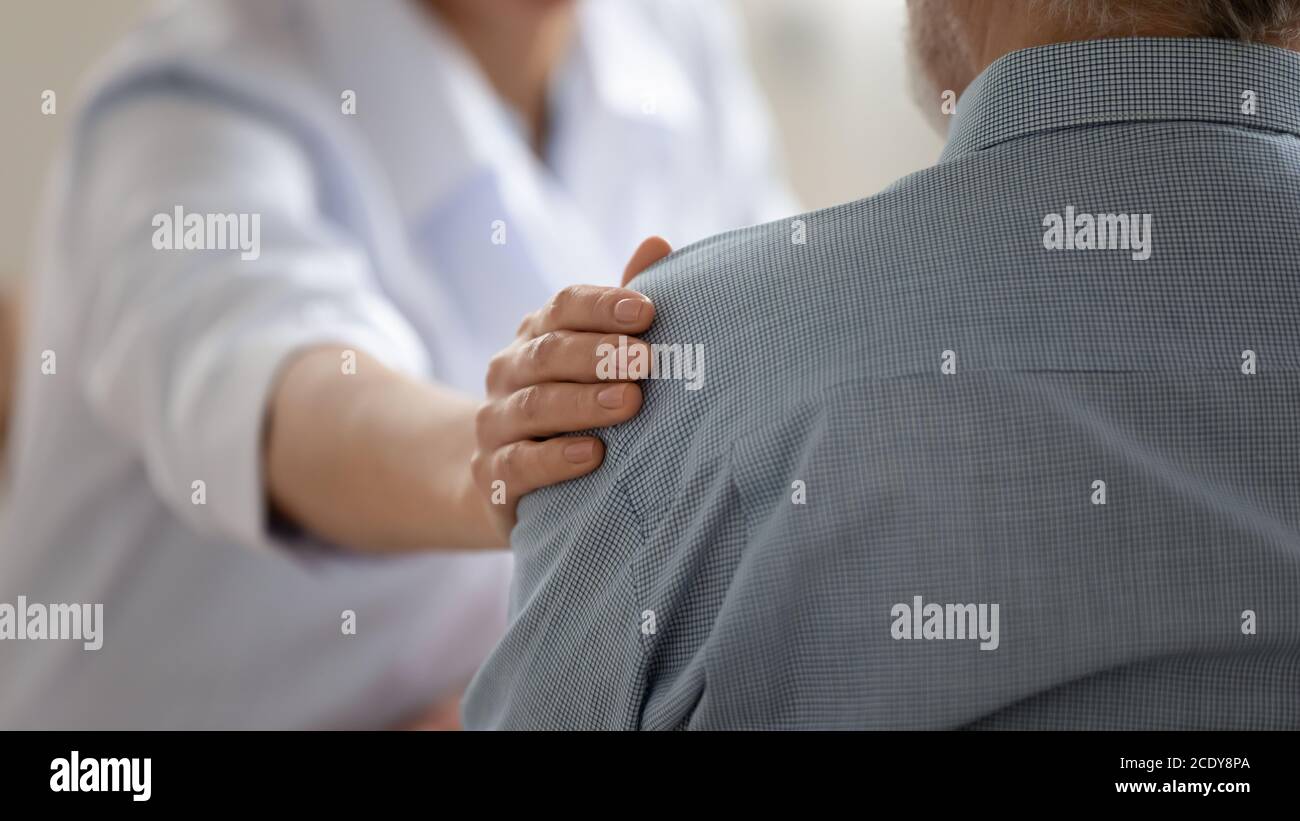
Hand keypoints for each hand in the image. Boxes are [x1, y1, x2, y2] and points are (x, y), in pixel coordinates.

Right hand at [470, 236, 671, 541]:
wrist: (516, 479)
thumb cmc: (576, 403)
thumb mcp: (598, 355)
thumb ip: (623, 307)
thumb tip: (657, 243)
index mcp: (538, 335)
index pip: (565, 306)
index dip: (603, 305)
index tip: (646, 311)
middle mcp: (510, 371)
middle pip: (550, 353)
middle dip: (599, 354)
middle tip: (645, 360)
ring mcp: (496, 423)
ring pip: (534, 406)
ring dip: (583, 403)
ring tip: (629, 402)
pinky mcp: (493, 475)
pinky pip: (518, 463)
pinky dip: (554, 459)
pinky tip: (592, 456)